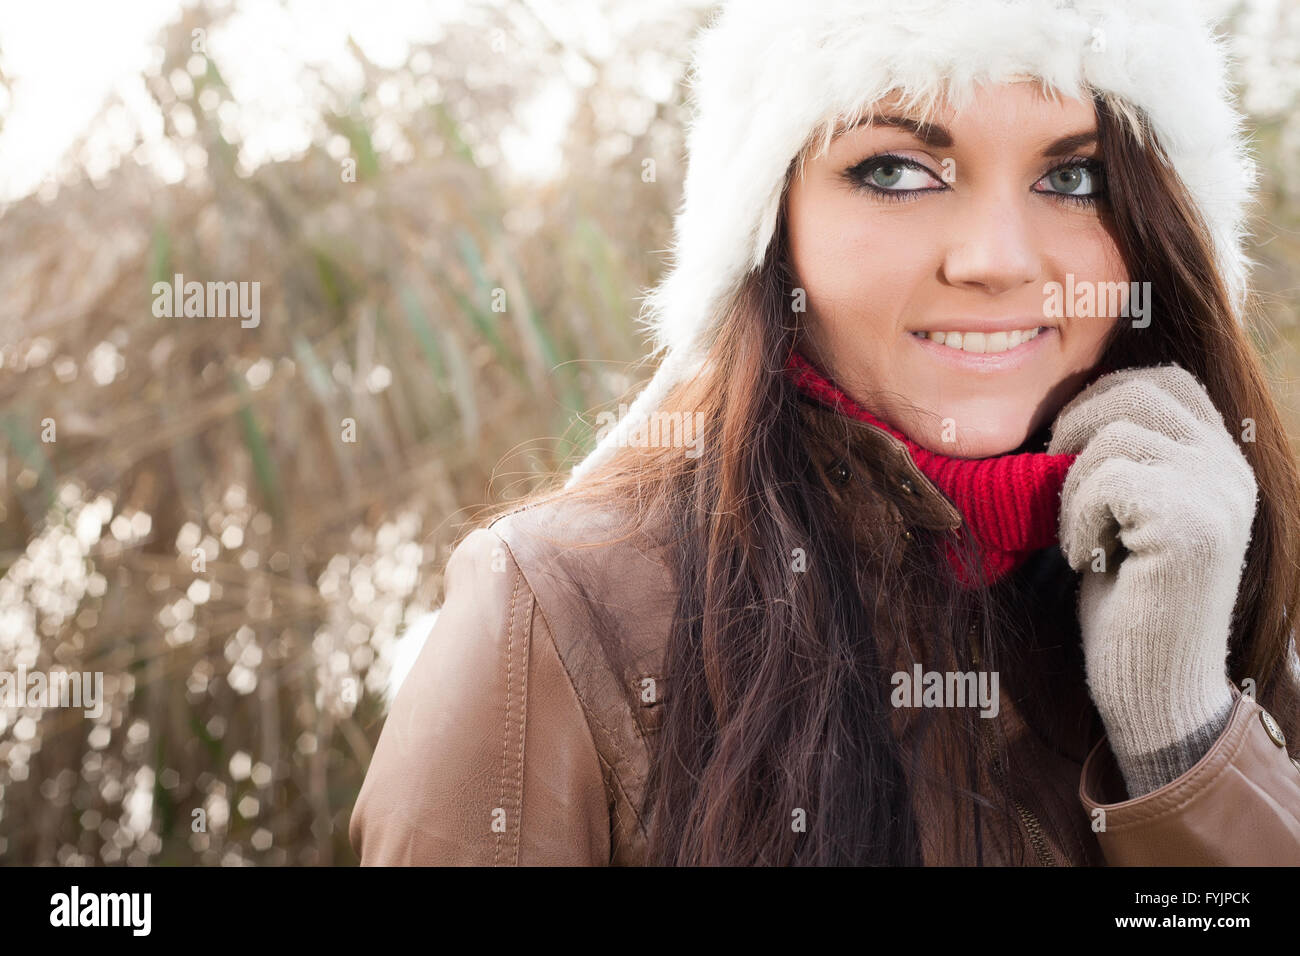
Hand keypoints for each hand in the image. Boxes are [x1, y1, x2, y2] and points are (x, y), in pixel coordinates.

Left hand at [1047, 364, 1256, 795]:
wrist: (1156, 690)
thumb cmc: (1127, 604)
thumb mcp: (1126, 516)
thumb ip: (1120, 459)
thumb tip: (1063, 409)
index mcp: (1220, 462)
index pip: (1163, 383)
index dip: (1101, 399)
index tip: (1066, 448)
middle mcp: (1230, 470)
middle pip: (1139, 391)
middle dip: (1077, 426)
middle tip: (1056, 484)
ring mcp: (1217, 496)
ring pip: (1117, 434)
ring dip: (1073, 485)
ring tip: (1081, 539)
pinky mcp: (1191, 526)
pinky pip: (1107, 478)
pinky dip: (1077, 516)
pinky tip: (1084, 559)